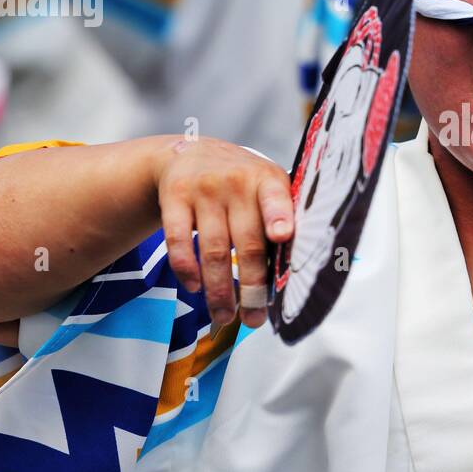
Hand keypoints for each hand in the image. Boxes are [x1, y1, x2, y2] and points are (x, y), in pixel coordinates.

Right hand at [151, 137, 293, 328]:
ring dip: (219, 290)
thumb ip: (281, 218)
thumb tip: (298, 270)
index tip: (283, 236)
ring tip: (225, 316)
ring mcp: (203, 189)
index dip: (279, 217)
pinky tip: (194, 288)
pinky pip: (178, 240)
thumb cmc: (241, 182)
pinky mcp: (174, 197)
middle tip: (254, 318)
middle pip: (247, 242)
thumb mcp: (265, 186)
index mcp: (267, 180)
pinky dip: (186, 269)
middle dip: (252, 286)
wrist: (191, 153)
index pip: (276, 198)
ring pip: (213, 249)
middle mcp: (236, 182)